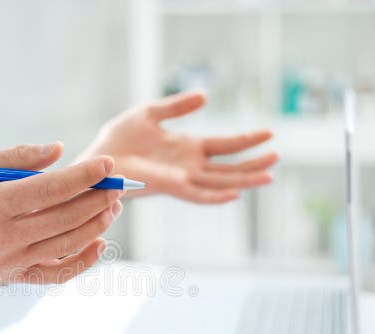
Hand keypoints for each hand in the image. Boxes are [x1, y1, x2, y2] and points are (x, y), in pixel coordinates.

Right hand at [0, 142, 122, 333]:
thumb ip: (17, 157)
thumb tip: (59, 150)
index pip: (50, 189)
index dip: (83, 177)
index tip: (108, 166)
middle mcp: (5, 235)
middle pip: (65, 217)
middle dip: (97, 198)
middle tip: (118, 184)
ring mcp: (13, 260)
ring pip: (67, 244)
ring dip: (97, 224)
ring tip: (113, 206)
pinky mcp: (17, 277)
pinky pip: (58, 273)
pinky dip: (83, 261)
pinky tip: (100, 242)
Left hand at [79, 92, 276, 203]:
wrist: (97, 157)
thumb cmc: (118, 139)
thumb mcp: (150, 113)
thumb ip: (177, 106)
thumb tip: (205, 96)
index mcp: (186, 148)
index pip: (223, 145)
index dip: (246, 140)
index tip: (270, 133)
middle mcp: (188, 166)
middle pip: (228, 167)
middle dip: (253, 163)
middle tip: (277, 158)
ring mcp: (180, 178)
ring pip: (219, 182)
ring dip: (243, 180)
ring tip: (269, 176)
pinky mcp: (168, 186)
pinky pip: (196, 194)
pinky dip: (215, 195)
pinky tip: (234, 193)